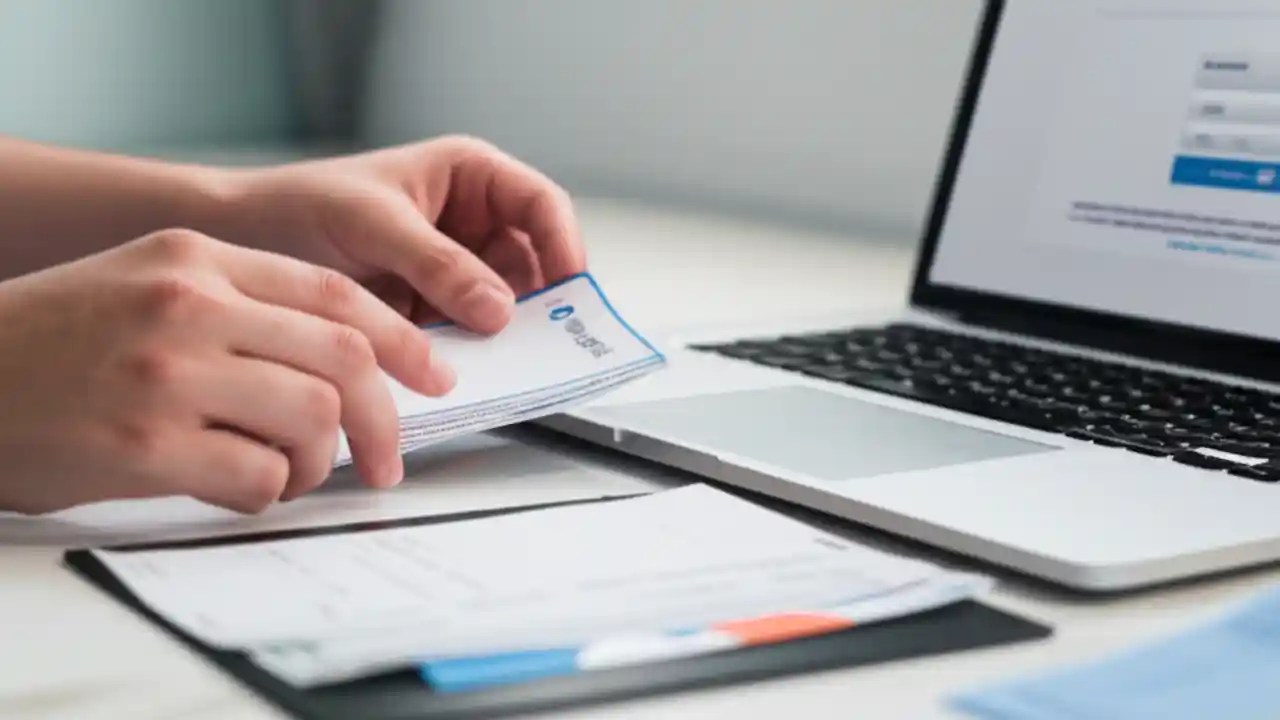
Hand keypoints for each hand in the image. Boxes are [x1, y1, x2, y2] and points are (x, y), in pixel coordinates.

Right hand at [0, 230, 448, 514]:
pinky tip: (244, 488)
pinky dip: (271, 491)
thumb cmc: (55, 339)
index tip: (433, 376)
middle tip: (388, 457)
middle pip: (343, 357)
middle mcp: (189, 306)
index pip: (335, 295)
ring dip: (320, 459)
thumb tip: (346, 356)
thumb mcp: (146, 282)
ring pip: (313, 417)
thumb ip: (242, 301)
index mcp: (196, 257)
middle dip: (383, 417)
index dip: (402, 340)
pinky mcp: (144, 445)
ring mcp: (167, 374)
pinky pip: (259, 476)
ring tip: (294, 472)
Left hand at [212, 137, 584, 334]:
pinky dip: (473, 357)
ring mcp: (454, 274)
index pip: (541, 206)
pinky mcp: (431, 316)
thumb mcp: (372, 225)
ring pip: (506, 308)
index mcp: (469, 178)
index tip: (572, 290)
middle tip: (545, 345)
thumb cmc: (297, 208)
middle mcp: (470, 224)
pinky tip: (467, 374)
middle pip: (533, 264)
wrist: (235, 249)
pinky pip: (470, 338)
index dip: (564, 245)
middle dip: (539, 303)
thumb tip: (501, 309)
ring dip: (506, 336)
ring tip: (502, 364)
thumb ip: (438, 264)